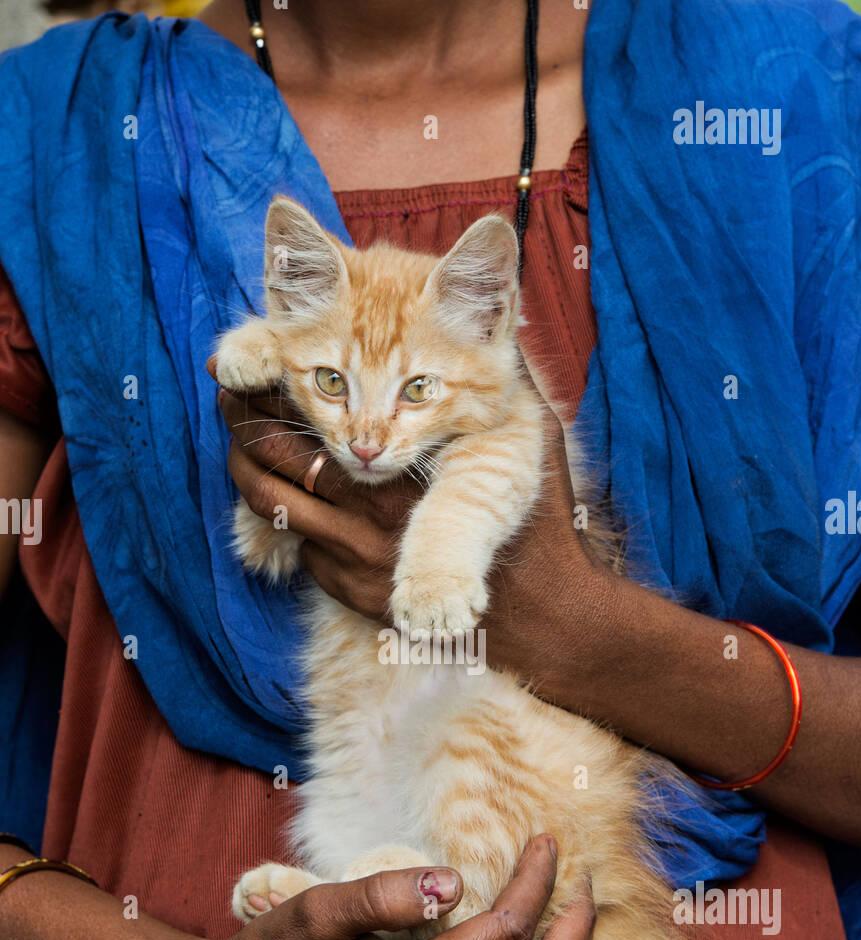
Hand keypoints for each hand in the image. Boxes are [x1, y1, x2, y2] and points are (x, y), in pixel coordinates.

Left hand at [207, 358, 610, 694]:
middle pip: (279, 461)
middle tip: (231, 393)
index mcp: (404, 474)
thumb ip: (503, 378)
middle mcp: (371, 519)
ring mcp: (356, 561)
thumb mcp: (529, 439)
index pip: (315, 425)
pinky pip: (301, 546)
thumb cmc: (537, 522)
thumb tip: (498, 311)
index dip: (275, 391)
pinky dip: (290, 517)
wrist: (536, 615)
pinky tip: (288, 493)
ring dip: (249, 469)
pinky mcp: (351, 592)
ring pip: (275, 506)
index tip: (258, 364)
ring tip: (240, 441)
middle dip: (246, 423)